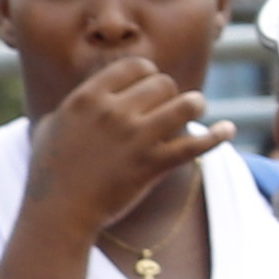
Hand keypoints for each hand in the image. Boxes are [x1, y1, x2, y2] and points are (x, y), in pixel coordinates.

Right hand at [23, 48, 230, 255]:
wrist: (58, 212)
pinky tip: (229, 130)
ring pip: (185, 105)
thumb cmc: (49, 171)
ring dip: (194, 105)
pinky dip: (217, 136)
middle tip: (168, 105)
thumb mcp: (51, 124)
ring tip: (196, 108)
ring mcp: (136, 138)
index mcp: (89, 97)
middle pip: (163, 83)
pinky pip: (195, 145)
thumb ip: (74, 103)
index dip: (148, 74)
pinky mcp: (152, 165)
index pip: (135, 67)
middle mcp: (115, 112)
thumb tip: (87, 94)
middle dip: (170, 92)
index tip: (151, 85)